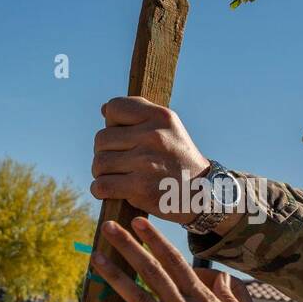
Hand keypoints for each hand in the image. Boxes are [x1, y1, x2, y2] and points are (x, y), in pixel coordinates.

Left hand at [81, 217, 296, 301]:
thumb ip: (231, 297)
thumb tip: (223, 278)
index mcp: (207, 301)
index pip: (176, 263)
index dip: (156, 241)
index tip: (140, 223)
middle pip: (154, 273)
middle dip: (130, 247)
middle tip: (110, 227)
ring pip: (140, 299)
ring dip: (116, 278)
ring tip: (96, 260)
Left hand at [91, 97, 210, 223]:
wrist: (203, 194)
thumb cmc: (179, 160)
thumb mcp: (170, 128)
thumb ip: (139, 115)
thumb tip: (104, 109)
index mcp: (161, 117)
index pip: (114, 107)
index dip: (113, 123)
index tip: (124, 137)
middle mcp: (154, 136)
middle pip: (101, 138)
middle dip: (105, 152)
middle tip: (119, 162)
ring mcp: (147, 162)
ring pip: (99, 163)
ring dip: (102, 173)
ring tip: (117, 176)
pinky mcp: (141, 187)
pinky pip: (102, 185)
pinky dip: (100, 190)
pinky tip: (110, 191)